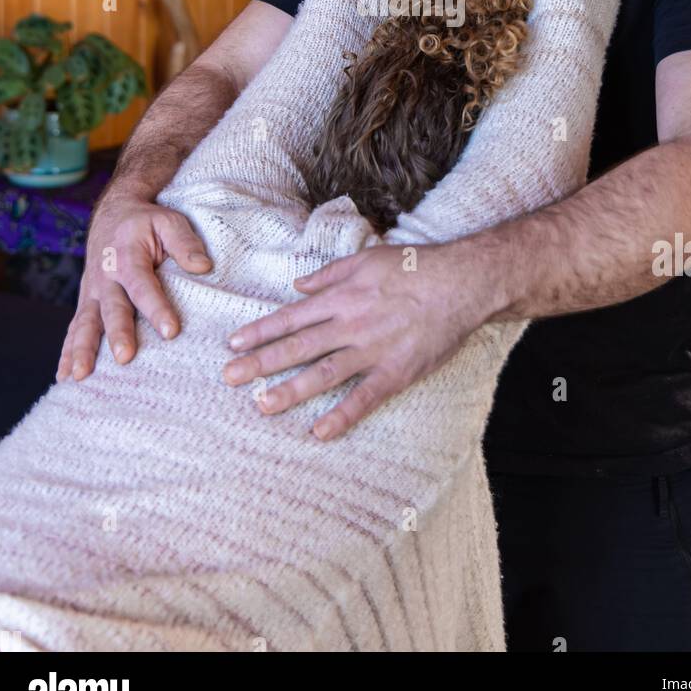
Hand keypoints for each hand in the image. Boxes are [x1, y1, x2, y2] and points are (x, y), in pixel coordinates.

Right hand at [55, 191, 212, 380]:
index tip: (171, 331)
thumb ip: (185, 243)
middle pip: (112, 309)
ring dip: (82, 350)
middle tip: (125, 357)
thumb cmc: (146, 222)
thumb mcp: (168, 221)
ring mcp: (92, 292)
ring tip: (81, 376)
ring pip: (85, 323)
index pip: (144, 286)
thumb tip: (204, 267)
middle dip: (118, 334)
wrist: (114, 214)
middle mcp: (106, 277)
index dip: (157, 308)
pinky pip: (74, 328)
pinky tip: (65, 376)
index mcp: (128, 257)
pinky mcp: (86, 302)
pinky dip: (67, 352)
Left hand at [222, 241, 486, 438]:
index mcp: (342, 297)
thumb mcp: (366, 259)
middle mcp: (351, 324)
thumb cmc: (414, 267)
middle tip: (230, 378)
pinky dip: (342, 416)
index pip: (291, 317)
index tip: (233, 343)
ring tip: (262, 404)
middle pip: (298, 346)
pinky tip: (319, 431)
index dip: (261, 331)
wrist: (460, 282)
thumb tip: (298, 286)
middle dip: (261, 362)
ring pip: (324, 373)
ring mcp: (372, 350)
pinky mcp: (396, 371)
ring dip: (291, 390)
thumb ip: (329, 273)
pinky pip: (365, 398)